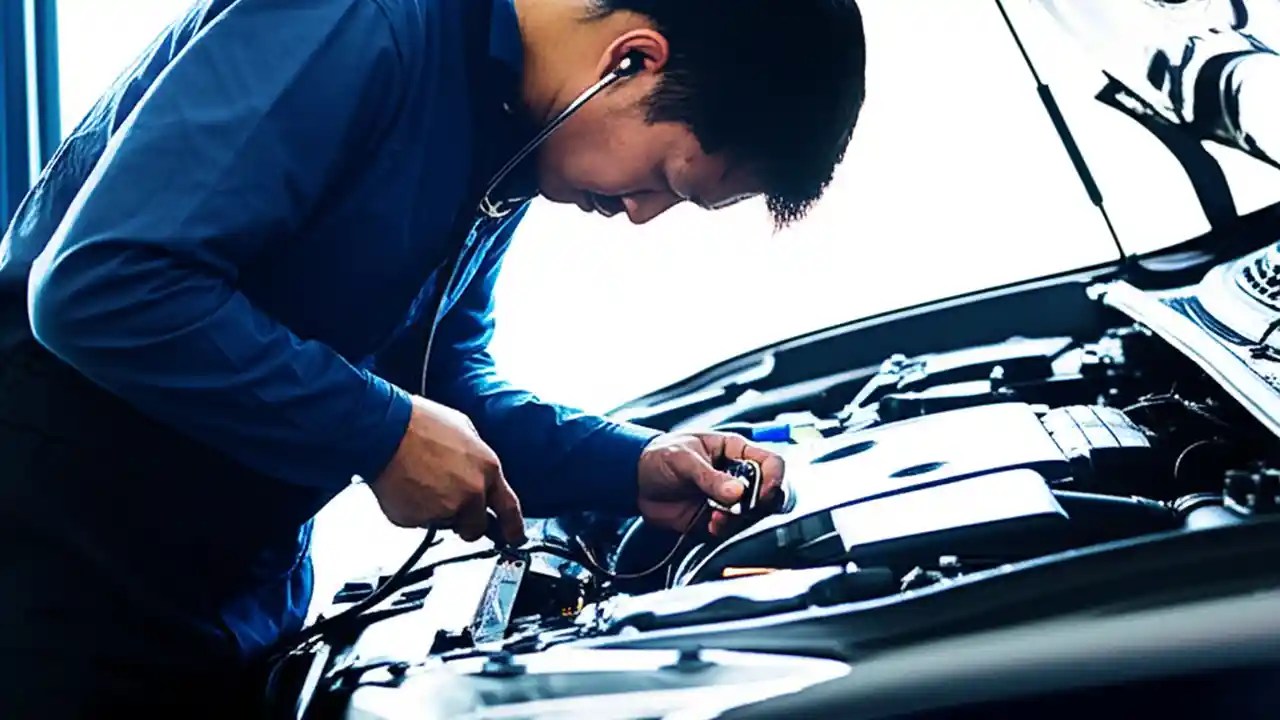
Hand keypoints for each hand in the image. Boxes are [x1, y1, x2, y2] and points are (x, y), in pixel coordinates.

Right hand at [370, 396, 525, 544]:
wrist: (385, 430)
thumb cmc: (419, 424)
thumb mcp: (464, 430)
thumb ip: (477, 458)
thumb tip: (478, 469)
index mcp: (487, 469)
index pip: (509, 509)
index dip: (513, 528)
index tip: (514, 538)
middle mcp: (471, 493)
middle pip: (476, 525)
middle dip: (466, 521)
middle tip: (449, 505)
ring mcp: (445, 509)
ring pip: (446, 523)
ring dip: (438, 512)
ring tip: (422, 484)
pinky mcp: (418, 519)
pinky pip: (420, 522)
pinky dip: (414, 511)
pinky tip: (407, 487)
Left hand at [636, 432, 785, 536]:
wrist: (635, 481)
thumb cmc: (660, 456)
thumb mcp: (684, 459)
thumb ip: (710, 477)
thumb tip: (736, 492)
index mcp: (734, 452)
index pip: (770, 463)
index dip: (772, 478)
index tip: (761, 492)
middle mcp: (736, 477)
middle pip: (768, 493)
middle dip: (756, 504)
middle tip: (739, 507)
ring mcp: (727, 500)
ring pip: (752, 516)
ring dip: (738, 520)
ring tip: (717, 516)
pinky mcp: (716, 519)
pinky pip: (731, 530)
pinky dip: (724, 530)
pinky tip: (710, 524)